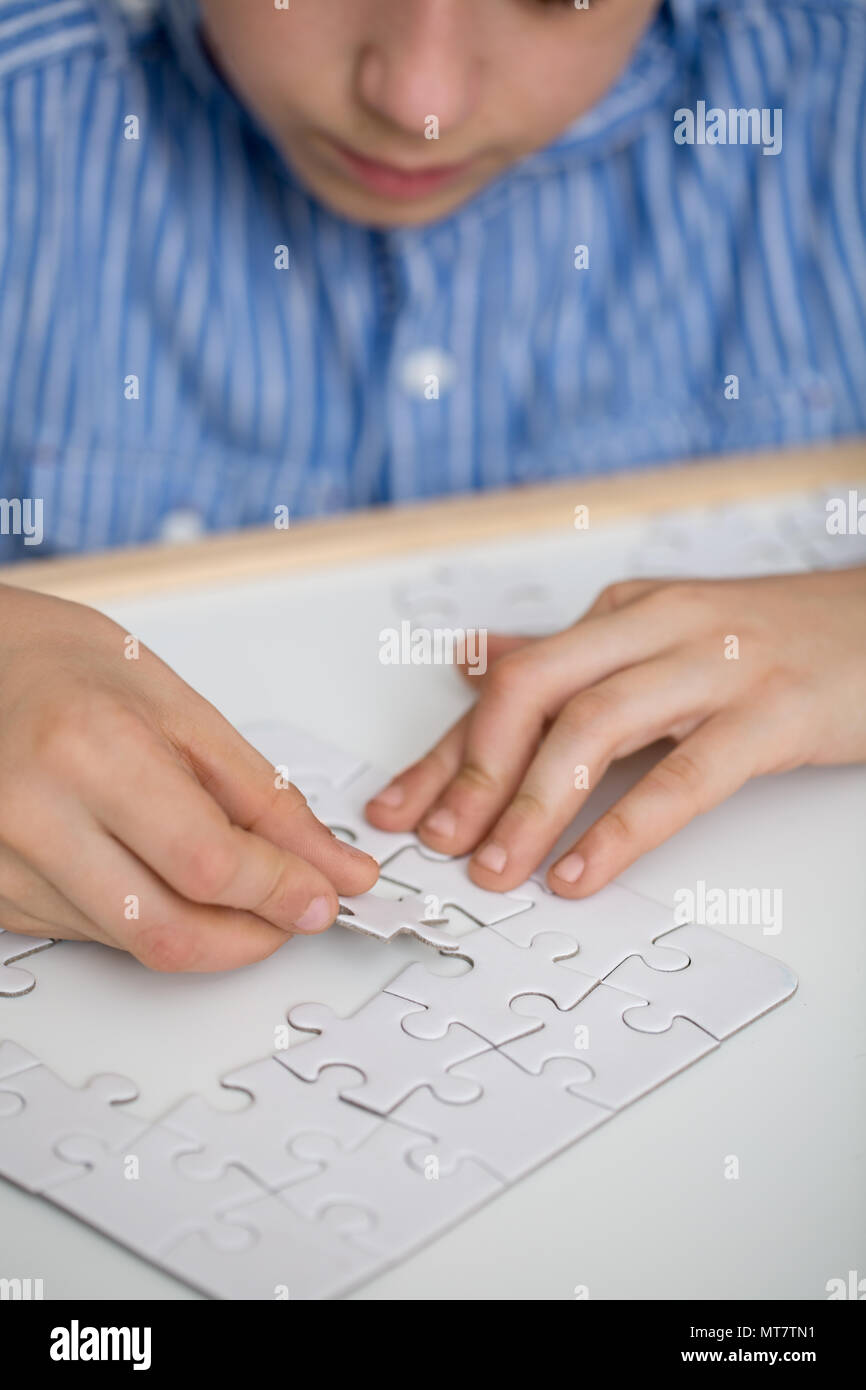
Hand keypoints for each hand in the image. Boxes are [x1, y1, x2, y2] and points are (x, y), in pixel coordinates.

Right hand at [0, 586, 377, 969]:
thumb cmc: (69, 671)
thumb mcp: (184, 714)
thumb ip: (264, 800)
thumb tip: (330, 866)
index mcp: (90, 751)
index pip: (208, 864)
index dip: (280, 891)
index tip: (323, 894)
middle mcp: (35, 815)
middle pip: (171, 930)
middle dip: (254, 936)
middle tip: (293, 909)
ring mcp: (7, 866)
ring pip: (137, 945)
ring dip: (208, 931)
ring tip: (235, 883)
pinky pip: (100, 936)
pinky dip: (155, 918)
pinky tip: (165, 875)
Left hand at [365, 568, 865, 895]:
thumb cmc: (771, 642)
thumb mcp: (658, 636)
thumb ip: (565, 655)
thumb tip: (472, 659)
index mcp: (621, 614)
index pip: (509, 682)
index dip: (444, 750)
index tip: (396, 808)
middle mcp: (656, 628)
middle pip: (534, 692)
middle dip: (473, 771)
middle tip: (438, 843)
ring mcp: (715, 667)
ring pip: (596, 730)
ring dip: (532, 806)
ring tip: (495, 872)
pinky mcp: (773, 714)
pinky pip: (684, 777)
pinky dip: (624, 830)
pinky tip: (583, 873)